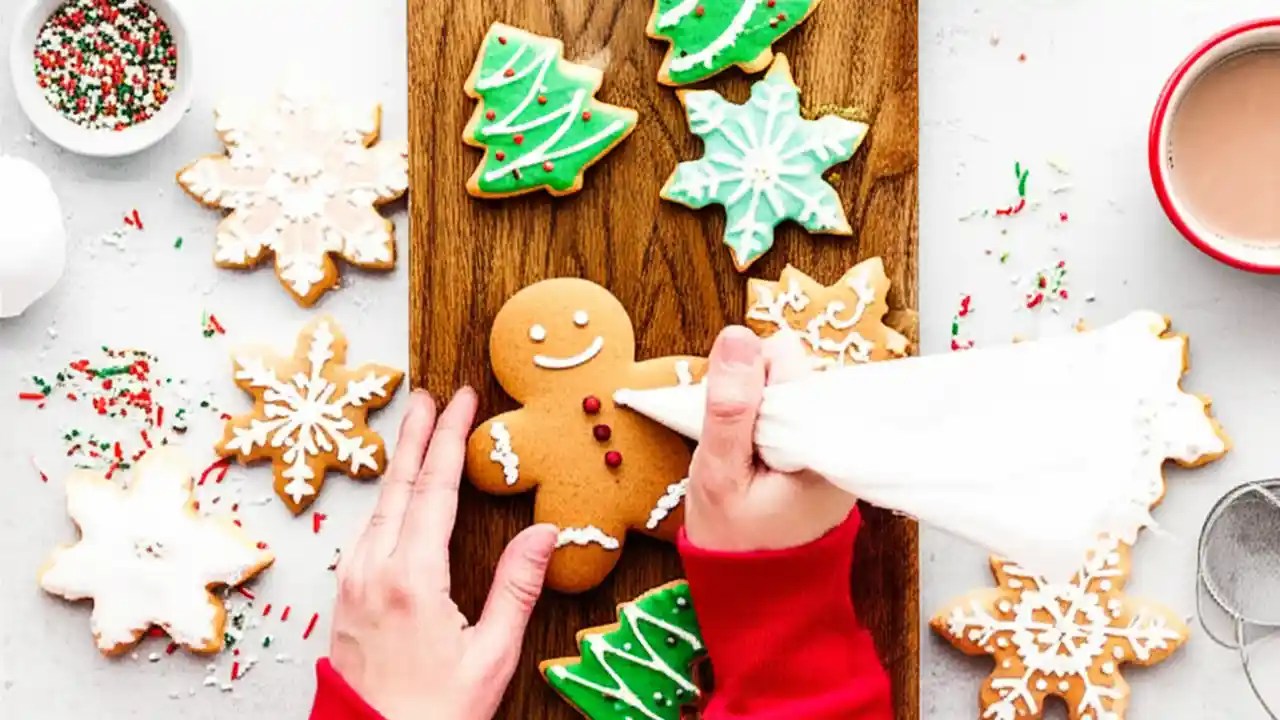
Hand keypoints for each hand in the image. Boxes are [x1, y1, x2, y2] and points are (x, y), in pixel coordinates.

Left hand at [329, 389, 557, 719]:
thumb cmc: (436, 713)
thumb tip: (546, 532)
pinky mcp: (346, 598)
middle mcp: (373, 571)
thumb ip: (517, 587)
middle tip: (429, 396)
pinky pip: (367, 532)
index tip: (460, 401)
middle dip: (415, 435)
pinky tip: (396, 498)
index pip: (434, 489)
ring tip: (414, 432)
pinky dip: (387, 500)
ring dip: (399, 465)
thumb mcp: (492, 655)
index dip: (448, 438)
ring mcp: (353, 583)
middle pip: (398, 486)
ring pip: (378, 506)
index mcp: (411, 579)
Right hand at [685, 327, 855, 551]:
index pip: (786, 358)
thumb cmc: (736, 538)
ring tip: (747, 452)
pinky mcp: (826, 445)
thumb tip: (736, 335)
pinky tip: (758, 453)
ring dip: (761, 407)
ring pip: (790, 385)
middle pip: (791, 366)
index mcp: (824, 435)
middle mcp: (842, 430)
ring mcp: (837, 438)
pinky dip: (771, 421)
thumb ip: (729, 406)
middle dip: (756, 390)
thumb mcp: (720, 473)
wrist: (761, 591)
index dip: (747, 378)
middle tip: (737, 442)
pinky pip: (795, 408)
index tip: (732, 422)